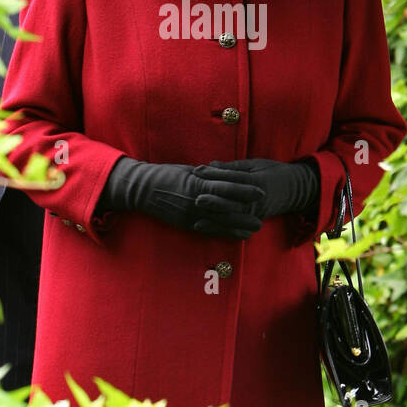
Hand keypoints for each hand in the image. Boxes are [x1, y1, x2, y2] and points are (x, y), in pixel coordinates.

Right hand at [98, 158, 263, 238]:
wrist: (142, 189)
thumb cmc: (166, 175)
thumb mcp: (188, 171)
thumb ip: (207, 175)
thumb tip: (224, 173)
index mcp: (198, 183)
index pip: (226, 186)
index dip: (245, 190)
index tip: (261, 192)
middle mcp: (196, 200)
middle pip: (227, 207)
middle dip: (246, 212)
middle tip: (263, 216)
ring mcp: (191, 214)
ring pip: (220, 221)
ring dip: (239, 225)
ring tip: (255, 228)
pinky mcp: (186, 223)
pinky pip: (208, 229)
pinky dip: (224, 233)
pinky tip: (237, 235)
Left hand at [196, 158, 319, 218]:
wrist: (297, 189)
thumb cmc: (274, 171)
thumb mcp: (256, 164)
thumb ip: (233, 167)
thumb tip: (210, 164)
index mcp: (257, 181)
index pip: (232, 178)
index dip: (214, 174)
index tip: (197, 170)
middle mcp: (257, 199)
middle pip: (233, 202)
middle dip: (214, 201)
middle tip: (196, 199)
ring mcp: (257, 212)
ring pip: (235, 218)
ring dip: (216, 221)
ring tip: (198, 221)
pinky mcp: (256, 220)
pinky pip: (238, 227)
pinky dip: (223, 230)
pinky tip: (210, 230)